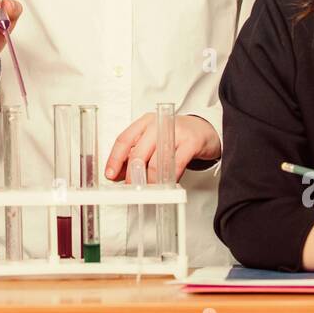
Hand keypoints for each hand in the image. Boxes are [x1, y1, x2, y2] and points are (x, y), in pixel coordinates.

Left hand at [104, 114, 220, 183]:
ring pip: (156, 161)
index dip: (115, 158)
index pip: (124, 139)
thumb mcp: (152, 142)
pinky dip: (169, 178)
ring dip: (150, 180)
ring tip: (149, 190)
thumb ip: (136, 156)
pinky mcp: (191, 142)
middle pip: (138, 152)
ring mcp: (175, 131)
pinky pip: (176, 165)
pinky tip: (167, 183)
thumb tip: (119, 174)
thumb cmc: (175, 136)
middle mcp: (158, 124)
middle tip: (131, 188)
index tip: (110, 174)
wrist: (203, 130)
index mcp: (145, 122)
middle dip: (132, 175)